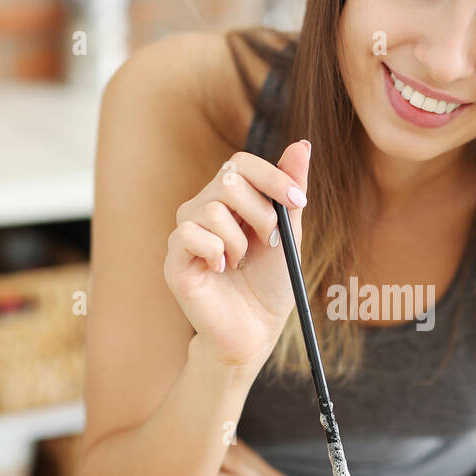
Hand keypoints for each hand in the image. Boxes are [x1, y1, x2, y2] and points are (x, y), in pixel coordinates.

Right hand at [163, 139, 310, 370]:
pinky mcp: (174, 258)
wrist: (256, 330)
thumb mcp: (289, 233)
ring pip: (212, 209)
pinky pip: (191, 235)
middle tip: (269, 242)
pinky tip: (221, 270)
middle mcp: (203, 209)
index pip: (242, 164)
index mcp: (230, 201)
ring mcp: (185, 233)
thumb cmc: (271, 284)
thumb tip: (302, 144)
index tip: (298, 201)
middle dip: (260, 211)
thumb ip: (290, 191)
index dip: (272, 177)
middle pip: (228, 179)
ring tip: (241, 262)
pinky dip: (217, 253)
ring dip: (240, 241)